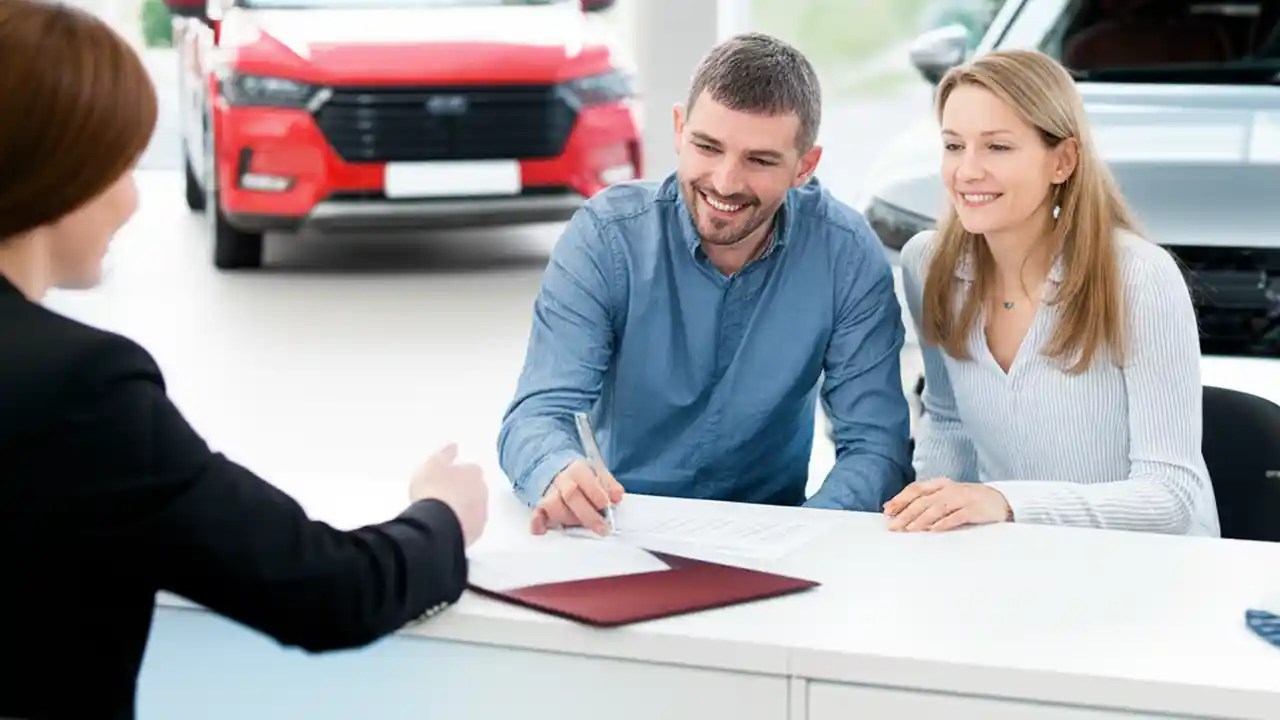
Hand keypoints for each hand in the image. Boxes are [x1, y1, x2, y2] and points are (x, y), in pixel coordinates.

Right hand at [410, 443, 488, 546]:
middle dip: (462, 492)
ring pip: (473, 508)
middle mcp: (483, 491)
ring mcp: (482, 512)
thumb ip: (444, 453)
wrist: (438, 523)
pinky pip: (469, 526)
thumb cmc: (433, 489)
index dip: (456, 474)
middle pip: (474, 489)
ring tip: (443, 514)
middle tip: (442, 497)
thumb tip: (454, 446)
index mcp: (474, 472)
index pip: (470, 469)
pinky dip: (461, 525)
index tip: (444, 478)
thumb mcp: (433, 464)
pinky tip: (447, 526)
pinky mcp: (477, 532)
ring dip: (463, 509)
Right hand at [530, 459, 623, 535]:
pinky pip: (536, 513)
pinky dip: (538, 522)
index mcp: (577, 469)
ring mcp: (549, 492)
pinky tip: (541, 530)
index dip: (596, 494)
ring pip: (553, 505)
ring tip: (580, 526)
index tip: (606, 506)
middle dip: (588, 514)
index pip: (585, 480)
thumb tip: (617, 497)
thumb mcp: (598, 475)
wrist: (557, 471)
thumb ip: (609, 486)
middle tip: (602, 527)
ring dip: (568, 519)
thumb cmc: (582, 478)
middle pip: (571, 495)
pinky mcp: (540, 505)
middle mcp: (561, 480)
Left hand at [882, 477, 1010, 531]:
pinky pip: (957, 516)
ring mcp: (963, 498)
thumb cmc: (968, 501)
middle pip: (923, 500)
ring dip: (922, 518)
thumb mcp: (946, 497)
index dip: (901, 499)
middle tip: (894, 526)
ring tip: (910, 528)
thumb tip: (896, 510)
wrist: (1001, 502)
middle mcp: (949, 489)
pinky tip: (935, 530)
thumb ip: (925, 502)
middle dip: (906, 513)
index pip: (916, 489)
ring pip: (938, 507)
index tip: (887, 511)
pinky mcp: (975, 509)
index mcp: (940, 484)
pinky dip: (945, 522)